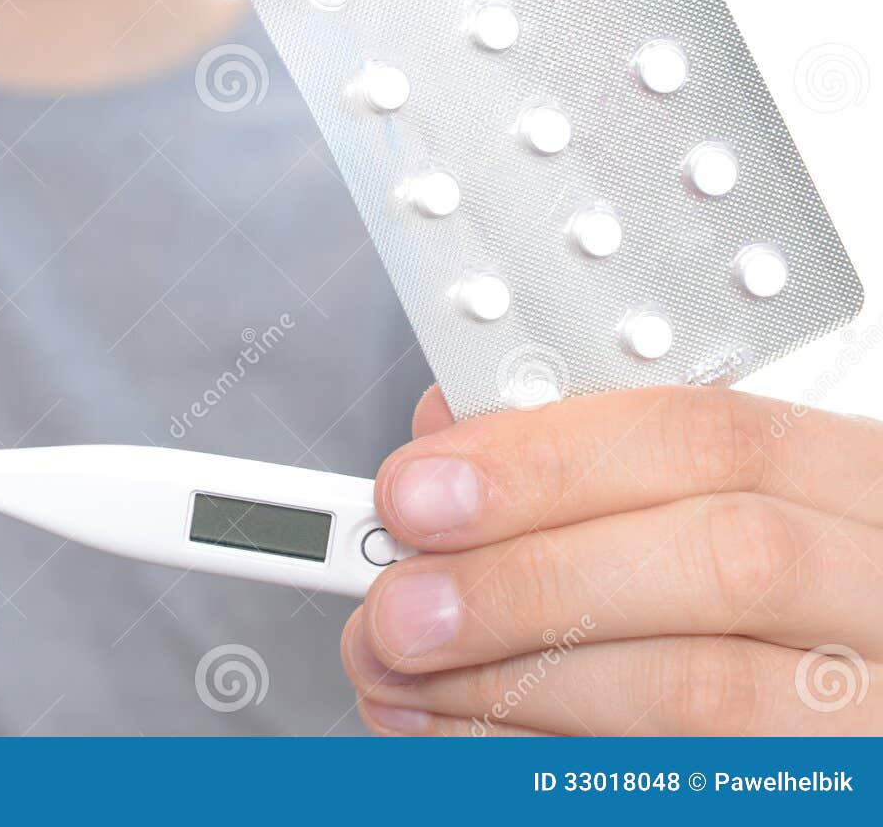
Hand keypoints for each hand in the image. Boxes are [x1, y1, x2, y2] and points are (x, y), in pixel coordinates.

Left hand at [342, 385, 882, 734]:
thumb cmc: (758, 605)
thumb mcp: (707, 506)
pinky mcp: (833, 795)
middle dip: (528, 580)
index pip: (708, 438)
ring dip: (516, 685)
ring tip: (401, 679)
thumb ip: (583, 467)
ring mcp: (870, 712)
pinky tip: (465, 742)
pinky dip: (547, 763)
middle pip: (720, 561)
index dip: (544, 461)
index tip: (417, 491)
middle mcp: (881, 593)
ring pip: (702, 691)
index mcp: (852, 487)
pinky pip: (681, 786)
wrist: (826, 707)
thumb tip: (447, 446)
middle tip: (396, 605)